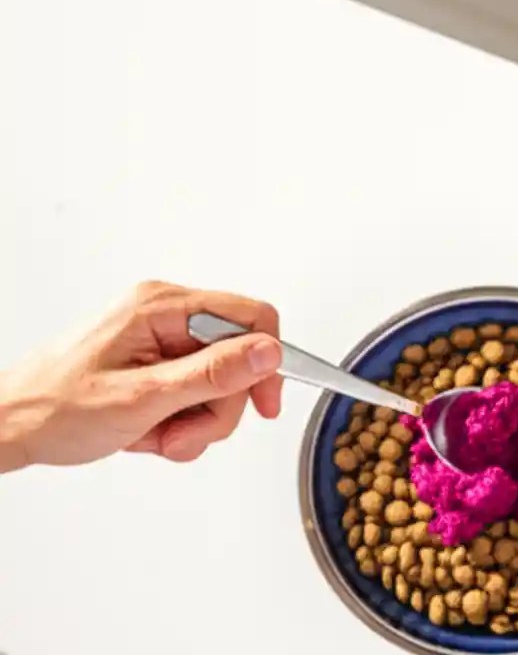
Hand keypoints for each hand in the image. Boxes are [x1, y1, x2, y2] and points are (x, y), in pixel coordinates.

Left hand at [0, 281, 283, 470]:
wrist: (9, 427)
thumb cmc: (53, 407)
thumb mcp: (143, 397)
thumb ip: (212, 374)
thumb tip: (267, 353)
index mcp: (162, 307)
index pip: (251, 318)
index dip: (266, 364)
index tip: (264, 403)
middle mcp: (165, 316)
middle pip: (238, 360)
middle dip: (217, 408)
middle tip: (183, 430)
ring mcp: (161, 341)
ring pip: (220, 385)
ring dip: (196, 422)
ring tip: (157, 434)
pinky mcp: (157, 365)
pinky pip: (196, 395)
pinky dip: (181, 423)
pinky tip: (150, 432)